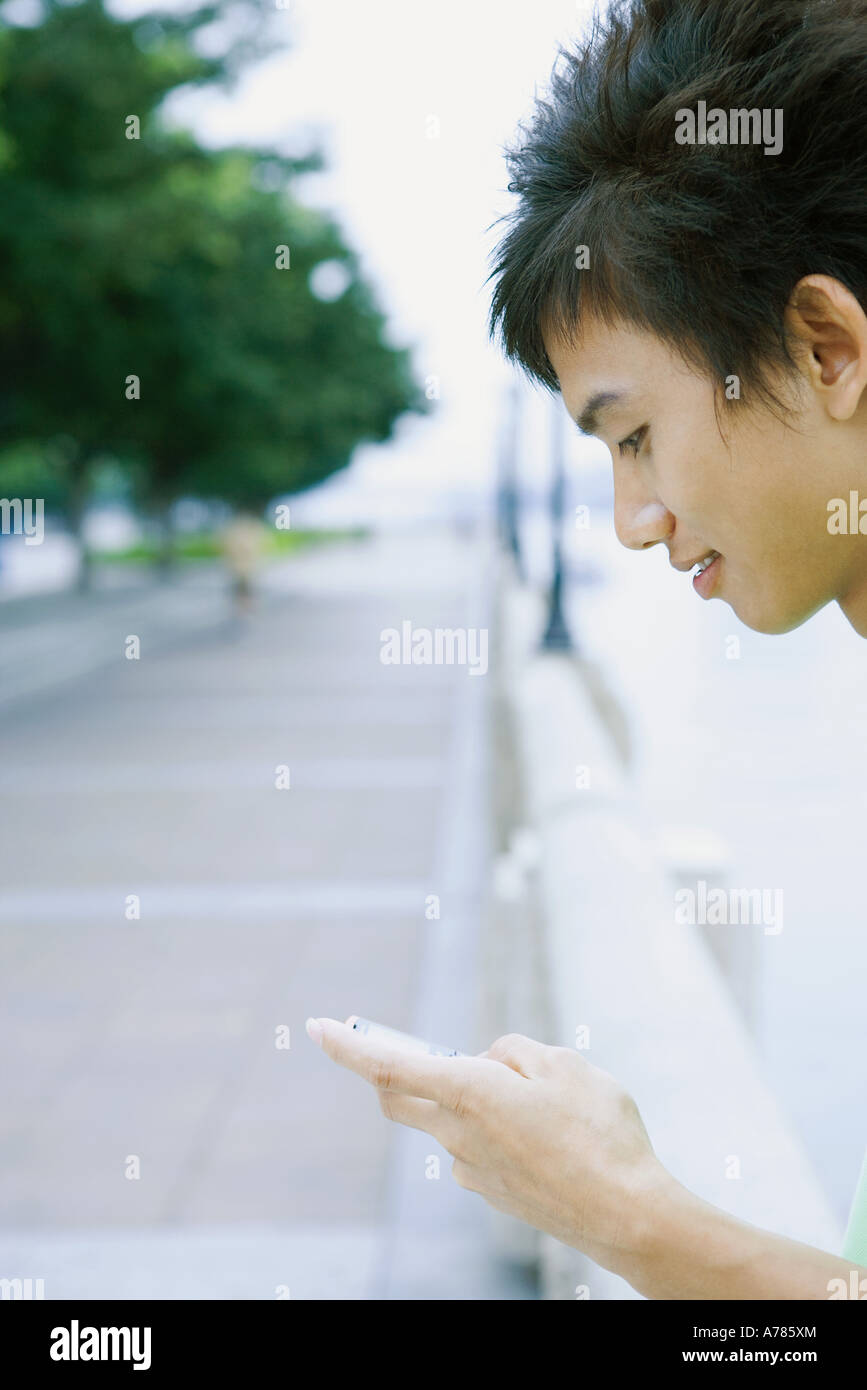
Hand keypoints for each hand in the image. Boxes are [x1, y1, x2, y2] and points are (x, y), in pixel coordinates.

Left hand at [307, 1018, 667, 1273]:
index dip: (346, 1046)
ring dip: (470, 1097)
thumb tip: (489, 1061)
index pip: (388, 1066)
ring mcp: (472, 1170)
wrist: (628, 1216)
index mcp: (469, 1093)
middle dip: (393, 1070)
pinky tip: (547, 1134)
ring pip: (449, 1119)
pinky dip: (495, 1128)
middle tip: (406, 1047)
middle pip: (401, 1097)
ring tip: (545, 1098)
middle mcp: (458, 1135)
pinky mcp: (492, 1192)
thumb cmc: (600, 1132)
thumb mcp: (564, 1063)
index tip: (315, 1027)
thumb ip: (514, 1052)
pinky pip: (477, 1146)